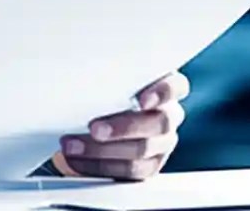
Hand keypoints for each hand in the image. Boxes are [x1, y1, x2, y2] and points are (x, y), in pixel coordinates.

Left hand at [56, 72, 188, 180]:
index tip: (142, 100)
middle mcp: (169, 116)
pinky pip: (129, 172)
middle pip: (159, 123)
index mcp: (166, 87)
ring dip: (102, 151)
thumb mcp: (111, 79)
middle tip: (95, 129)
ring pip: (142, 151)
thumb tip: (80, 76)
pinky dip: (99, 167)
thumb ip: (108, 79)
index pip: (176, 87)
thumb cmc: (107, 91)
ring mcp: (162, 143)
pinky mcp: (148, 166)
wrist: (101, 117)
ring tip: (73, 146)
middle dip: (124, 128)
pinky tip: (78, 160)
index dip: (162, 94)